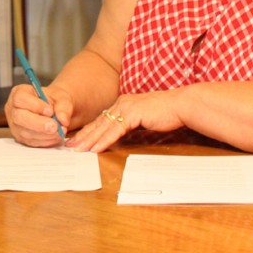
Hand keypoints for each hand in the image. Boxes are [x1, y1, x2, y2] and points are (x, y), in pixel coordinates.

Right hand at [5, 84, 69, 147]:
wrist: (53, 110)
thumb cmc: (53, 100)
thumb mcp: (61, 97)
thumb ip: (64, 106)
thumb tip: (63, 120)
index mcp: (18, 93)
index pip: (20, 99)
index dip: (35, 106)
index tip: (50, 111)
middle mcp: (12, 109)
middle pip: (19, 117)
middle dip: (38, 124)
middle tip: (55, 126)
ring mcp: (14, 124)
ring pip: (25, 132)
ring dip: (44, 135)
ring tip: (59, 132)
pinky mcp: (20, 137)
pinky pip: (30, 142)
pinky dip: (45, 141)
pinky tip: (55, 137)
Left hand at [66, 90, 184, 152]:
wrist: (181, 105)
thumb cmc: (166, 113)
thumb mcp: (144, 119)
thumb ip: (132, 125)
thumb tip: (122, 135)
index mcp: (123, 103)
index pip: (102, 120)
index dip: (89, 130)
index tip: (78, 139)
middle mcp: (121, 103)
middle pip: (98, 123)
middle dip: (84, 135)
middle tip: (70, 145)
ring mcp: (126, 107)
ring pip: (103, 126)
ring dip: (90, 139)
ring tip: (79, 150)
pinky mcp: (133, 114)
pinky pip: (115, 130)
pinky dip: (104, 140)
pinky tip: (95, 148)